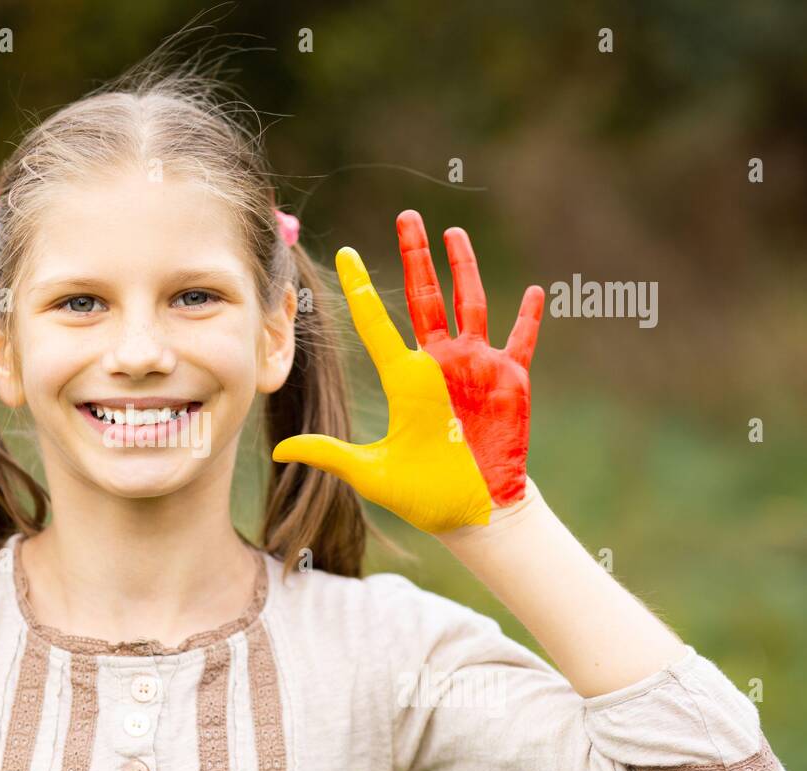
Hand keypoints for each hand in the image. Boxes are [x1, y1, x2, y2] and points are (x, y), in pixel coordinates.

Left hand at [272, 210, 543, 534]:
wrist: (473, 513)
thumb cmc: (423, 494)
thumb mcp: (368, 472)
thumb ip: (328, 454)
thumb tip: (278, 452)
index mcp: (405, 380)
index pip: (376, 324)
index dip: (361, 288)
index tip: (344, 253)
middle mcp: (439, 365)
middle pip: (425, 297)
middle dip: (417, 256)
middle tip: (407, 217)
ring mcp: (476, 368)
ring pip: (470, 303)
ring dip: (464, 268)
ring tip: (453, 234)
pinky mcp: (511, 380)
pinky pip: (521, 340)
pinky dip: (528, 317)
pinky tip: (533, 291)